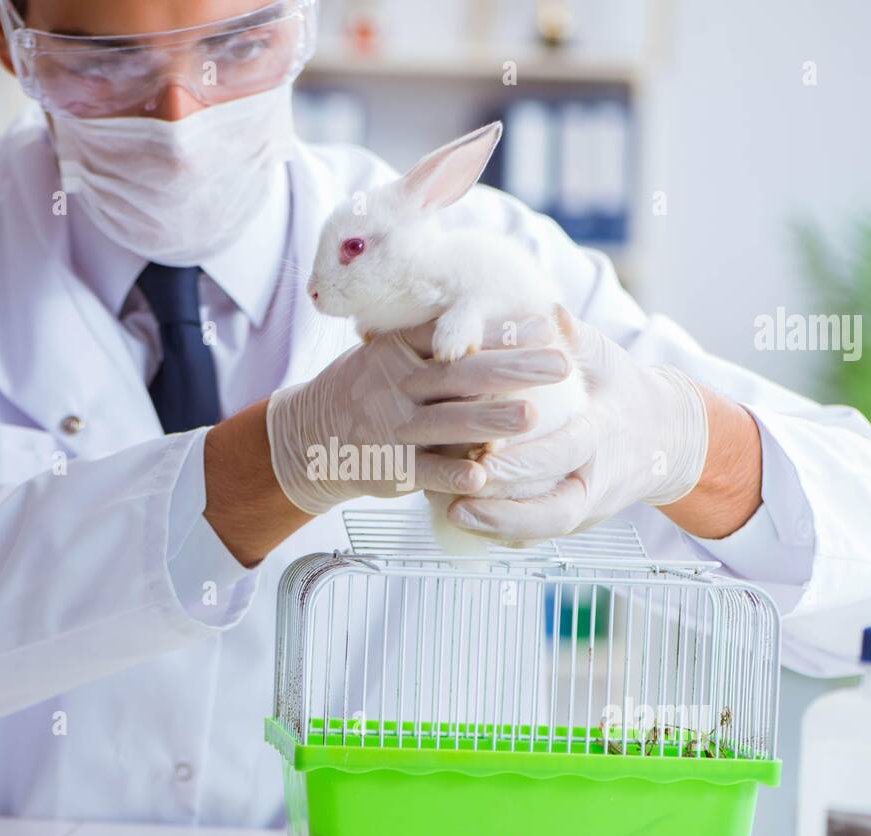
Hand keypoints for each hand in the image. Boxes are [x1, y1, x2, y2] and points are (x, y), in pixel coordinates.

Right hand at [266, 324, 571, 514]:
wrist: (309, 437)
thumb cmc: (368, 389)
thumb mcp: (388, 354)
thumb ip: (435, 343)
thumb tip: (509, 325)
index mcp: (397, 349)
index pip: (452, 334)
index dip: (499, 330)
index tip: (547, 327)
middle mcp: (394, 385)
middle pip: (460, 374)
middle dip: (514, 368)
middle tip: (561, 365)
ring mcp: (391, 427)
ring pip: (447, 422)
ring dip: (491, 420)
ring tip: (533, 415)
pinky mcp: (389, 468)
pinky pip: (426, 470)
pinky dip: (453, 473)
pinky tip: (484, 475)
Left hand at [446, 307, 709, 540]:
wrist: (659, 434)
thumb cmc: (619, 387)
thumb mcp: (604, 355)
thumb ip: (575, 336)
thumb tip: (547, 309)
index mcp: (605, 433)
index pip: (567, 451)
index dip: (525, 461)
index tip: (483, 458)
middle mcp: (597, 478)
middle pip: (553, 504)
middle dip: (504, 503)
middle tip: (454, 495)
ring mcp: (586, 506)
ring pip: (543, 528)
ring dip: (496, 526)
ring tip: (450, 512)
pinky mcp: (572, 519)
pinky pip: (538, 534)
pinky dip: (503, 531)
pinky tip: (463, 521)